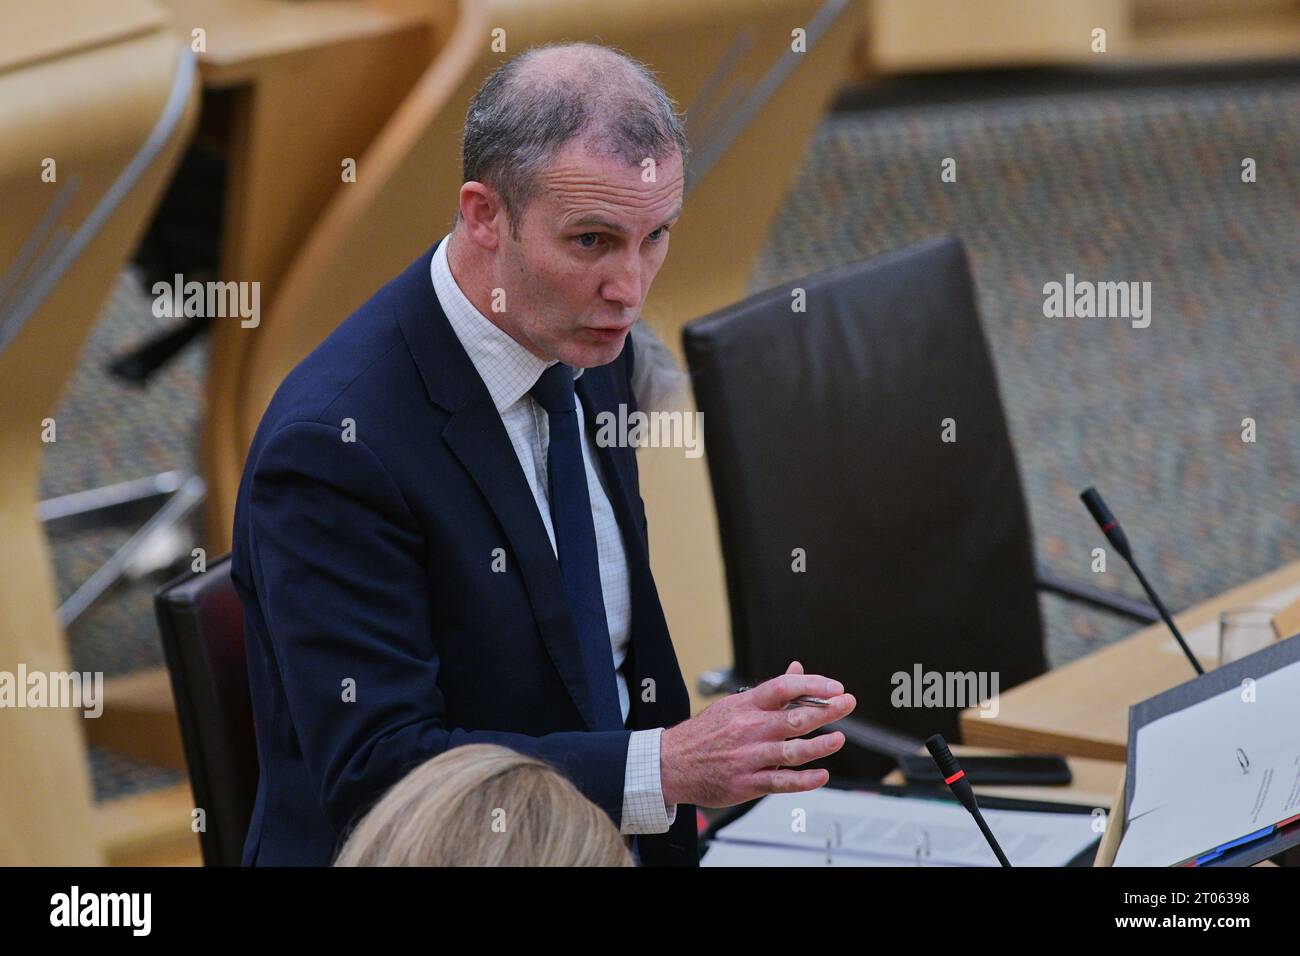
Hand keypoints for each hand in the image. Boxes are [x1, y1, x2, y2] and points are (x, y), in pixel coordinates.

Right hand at [660, 661, 855, 807]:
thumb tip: (798, 669)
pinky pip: (781, 782)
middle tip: (847, 704)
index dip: (813, 684)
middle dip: (826, 710)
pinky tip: (822, 775)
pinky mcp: (746, 782)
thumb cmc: (705, 733)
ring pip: (791, 750)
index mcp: (746, 705)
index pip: (784, 687)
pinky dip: (804, 780)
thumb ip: (771, 692)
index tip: (835, 687)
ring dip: (819, 745)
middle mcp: (749, 728)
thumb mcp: (734, 705)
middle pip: (794, 717)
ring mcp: (748, 756)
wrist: (670, 763)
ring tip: (838, 739)